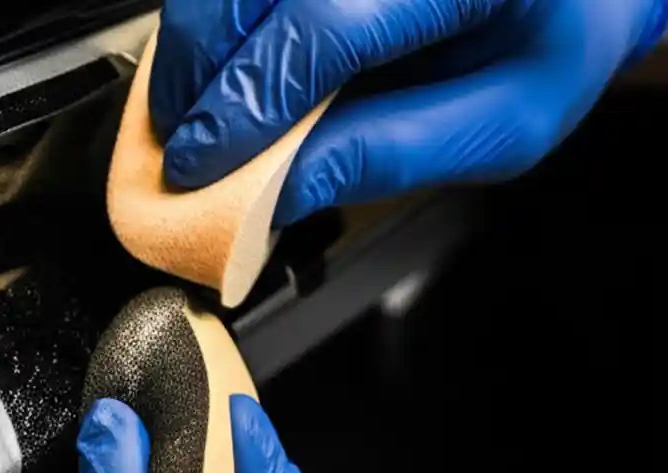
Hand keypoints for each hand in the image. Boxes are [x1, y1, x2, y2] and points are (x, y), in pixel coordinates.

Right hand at [149, 0, 666, 224]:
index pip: (322, 26)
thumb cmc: (554, 40)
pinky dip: (212, 20)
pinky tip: (212, 66)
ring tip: (186, 111)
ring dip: (191, 43)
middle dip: (195, 71)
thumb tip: (276, 192)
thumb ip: (390, 153)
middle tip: (179, 145)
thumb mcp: (502, 123)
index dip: (247, 103)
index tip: (199, 167)